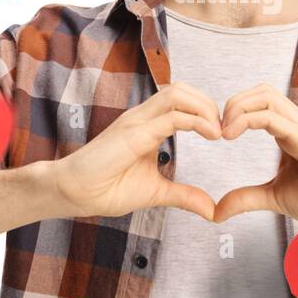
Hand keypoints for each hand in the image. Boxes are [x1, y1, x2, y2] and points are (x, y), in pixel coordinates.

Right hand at [46, 81, 220, 221]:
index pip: (181, 100)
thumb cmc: (106, 188)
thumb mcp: (156, 192)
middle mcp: (143, 116)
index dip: (206, 110)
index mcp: (148, 124)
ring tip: (219, 131)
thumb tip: (211, 209)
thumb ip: (184, 195)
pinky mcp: (134, 133)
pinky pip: (172, 116)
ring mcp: (137, 121)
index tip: (222, 134)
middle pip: (183, 88)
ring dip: (205, 107)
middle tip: (225, 129)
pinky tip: (211, 135)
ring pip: (178, 93)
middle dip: (209, 103)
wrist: (73, 193)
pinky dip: (197, 121)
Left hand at [213, 82, 297, 226]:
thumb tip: (217, 211)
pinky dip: (245, 119)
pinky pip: (270, 116)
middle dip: (234, 103)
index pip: (261, 102)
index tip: (218, 135)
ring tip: (223, 131)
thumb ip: (247, 199)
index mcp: (291, 131)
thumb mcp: (275, 198)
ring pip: (265, 94)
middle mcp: (297, 123)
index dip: (235, 111)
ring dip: (237, 106)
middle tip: (217, 129)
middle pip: (261, 90)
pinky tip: (231, 135)